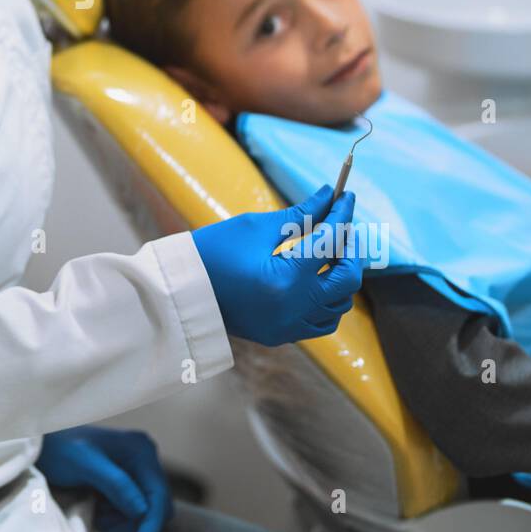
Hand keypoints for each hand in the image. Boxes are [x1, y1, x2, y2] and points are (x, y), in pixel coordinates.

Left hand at [36, 425, 172, 531]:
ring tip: (97, 523)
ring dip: (124, 525)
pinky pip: (132, 511)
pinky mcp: (126, 483)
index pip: (157, 495)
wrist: (44, 445)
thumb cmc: (61, 449)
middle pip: (155, 506)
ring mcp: (136, 471)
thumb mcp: (84, 464)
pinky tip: (99, 516)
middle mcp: (144, 460)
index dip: (151, 525)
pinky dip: (118, 520)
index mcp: (140, 451)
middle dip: (133, 527)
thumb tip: (143, 510)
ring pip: (144, 512)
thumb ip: (115, 484)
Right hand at [192, 184, 361, 345]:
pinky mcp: (282, 336)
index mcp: (286, 278)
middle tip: (341, 225)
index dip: (341, 214)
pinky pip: (322, 323)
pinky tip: (317, 282)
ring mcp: (290, 327)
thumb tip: (328, 196)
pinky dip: (327, 301)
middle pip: (347, 278)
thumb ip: (300, 215)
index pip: (330, 241)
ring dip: (340, 275)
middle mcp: (294, 308)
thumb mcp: (256, 228)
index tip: (346, 195)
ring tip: (328, 252)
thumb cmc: (212, 252)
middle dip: (349, 248)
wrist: (180, 290)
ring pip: (340, 304)